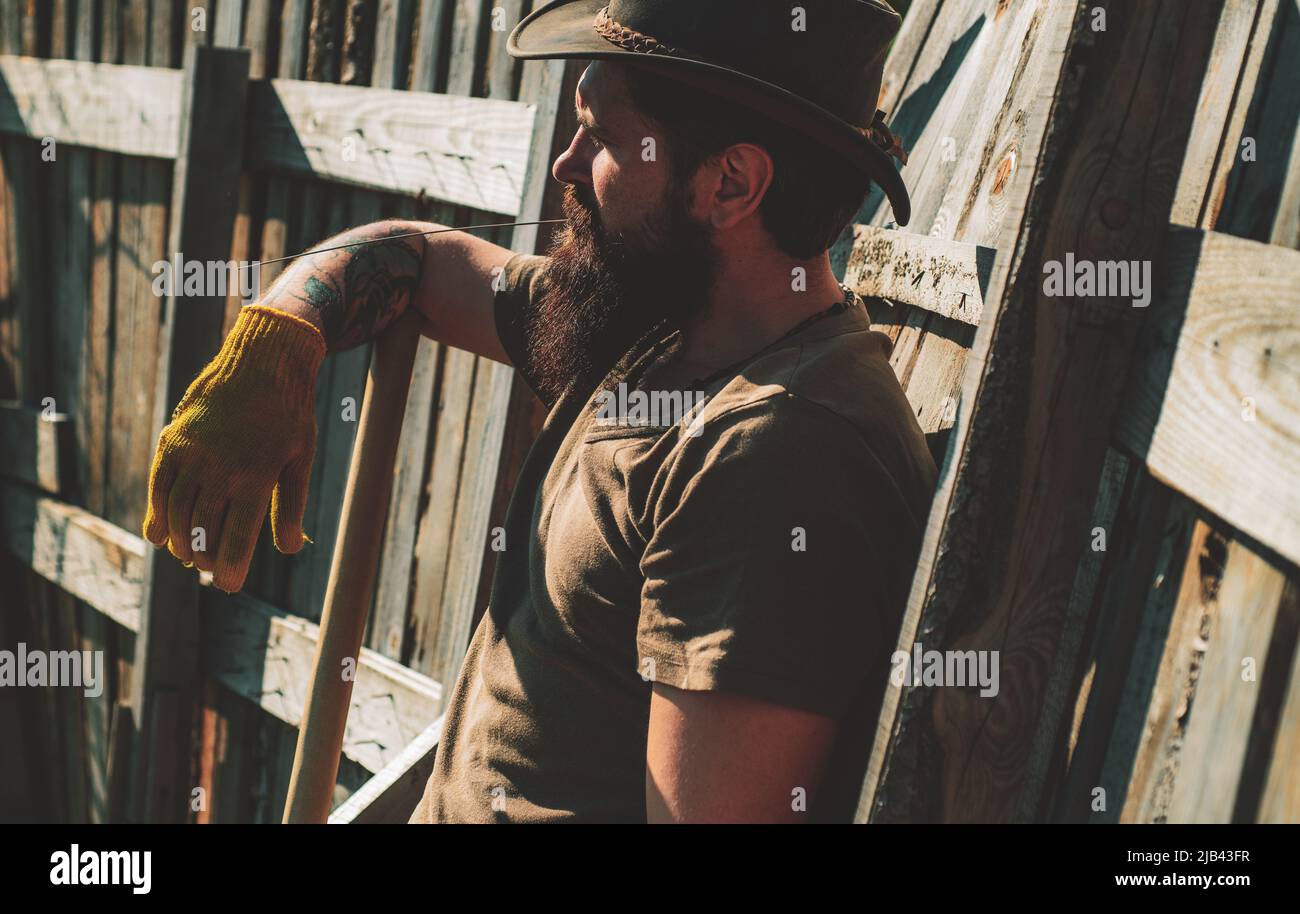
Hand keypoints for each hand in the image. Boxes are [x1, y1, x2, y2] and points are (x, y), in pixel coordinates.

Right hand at [143, 306, 326, 591]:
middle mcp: (220, 468)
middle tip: (210, 572)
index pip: (237, 536)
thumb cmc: (290, 413)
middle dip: (205, 557)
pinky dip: (156, 513)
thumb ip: (291, 507)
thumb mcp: (299, 459)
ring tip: (189, 557)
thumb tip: (289, 550)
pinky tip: (158, 534)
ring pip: (176, 512)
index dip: (231, 567)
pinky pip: (158, 485)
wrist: (263, 360)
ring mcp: (192, 453)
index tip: (228, 586)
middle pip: (203, 529)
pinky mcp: (173, 440)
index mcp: (256, 476)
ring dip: (180, 540)